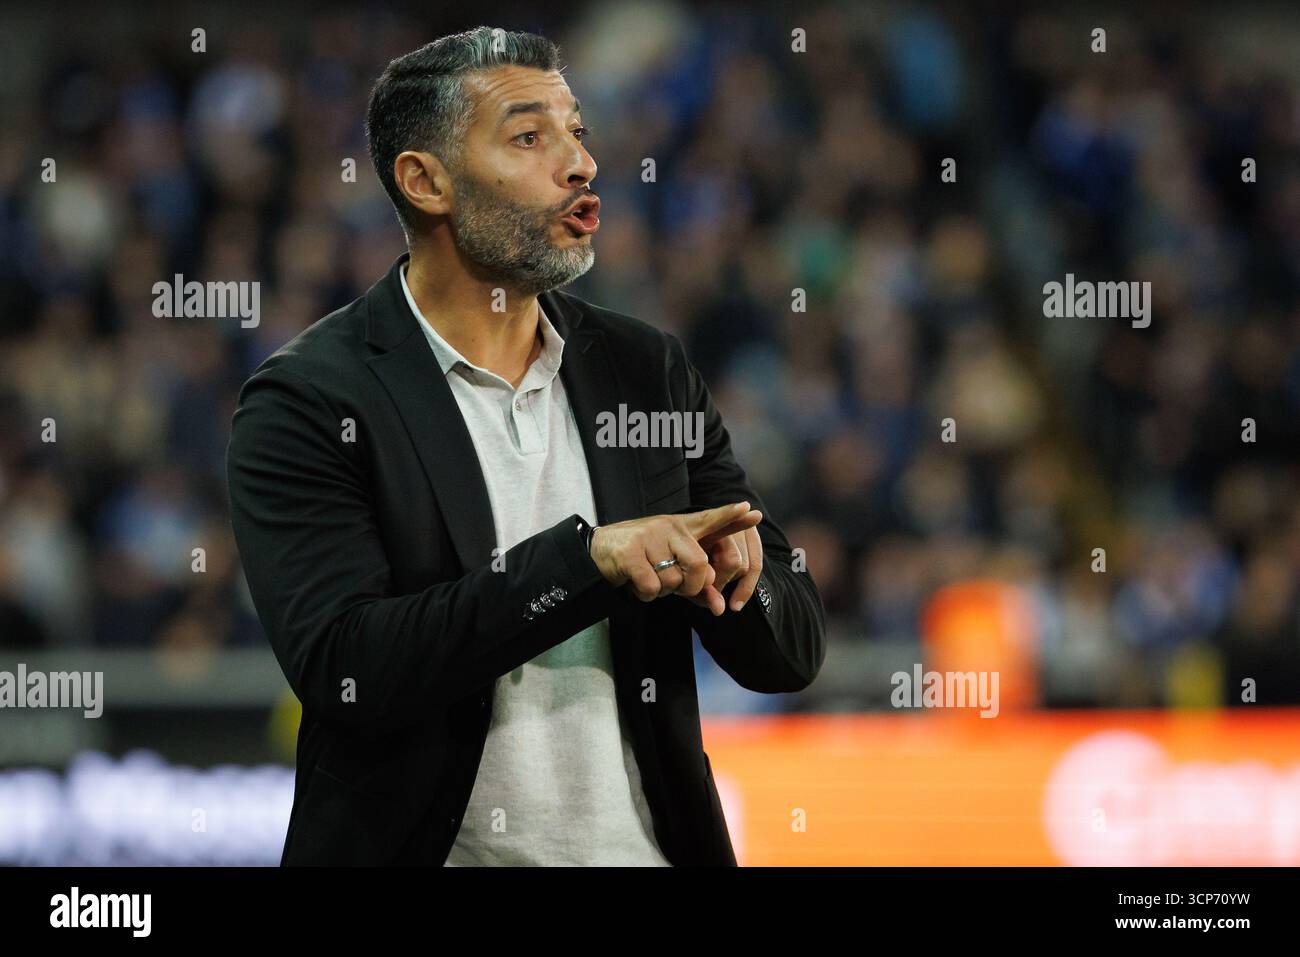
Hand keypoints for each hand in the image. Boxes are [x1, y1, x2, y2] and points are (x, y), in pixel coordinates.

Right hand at [589, 502, 761, 614]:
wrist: (598, 551)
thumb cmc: (643, 559)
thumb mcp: (673, 568)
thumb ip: (699, 585)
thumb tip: (720, 609)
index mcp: (682, 527)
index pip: (711, 520)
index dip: (731, 517)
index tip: (750, 510)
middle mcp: (668, 527)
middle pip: (699, 566)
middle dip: (691, 587)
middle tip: (673, 585)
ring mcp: (649, 537)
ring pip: (674, 580)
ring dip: (663, 591)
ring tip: (649, 578)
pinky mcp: (631, 552)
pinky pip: (651, 587)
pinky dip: (646, 595)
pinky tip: (636, 583)